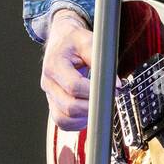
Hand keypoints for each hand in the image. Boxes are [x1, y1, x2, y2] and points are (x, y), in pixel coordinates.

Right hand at [41, 9, 118, 131]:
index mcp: (54, 65)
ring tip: (98, 106)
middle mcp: (48, 83)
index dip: (93, 91)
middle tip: (107, 99)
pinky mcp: (53, 103)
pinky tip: (88, 113)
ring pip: (63, 119)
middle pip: (69, 106)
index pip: (74, 86)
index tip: (110, 88)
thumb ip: (101, 61)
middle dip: (92, 107)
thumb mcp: (88, 41)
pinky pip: (62, 122)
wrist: (61, 40)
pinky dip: (76, 123)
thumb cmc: (75, 40)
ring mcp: (49, 95)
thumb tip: (115, 84)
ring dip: (84, 118)